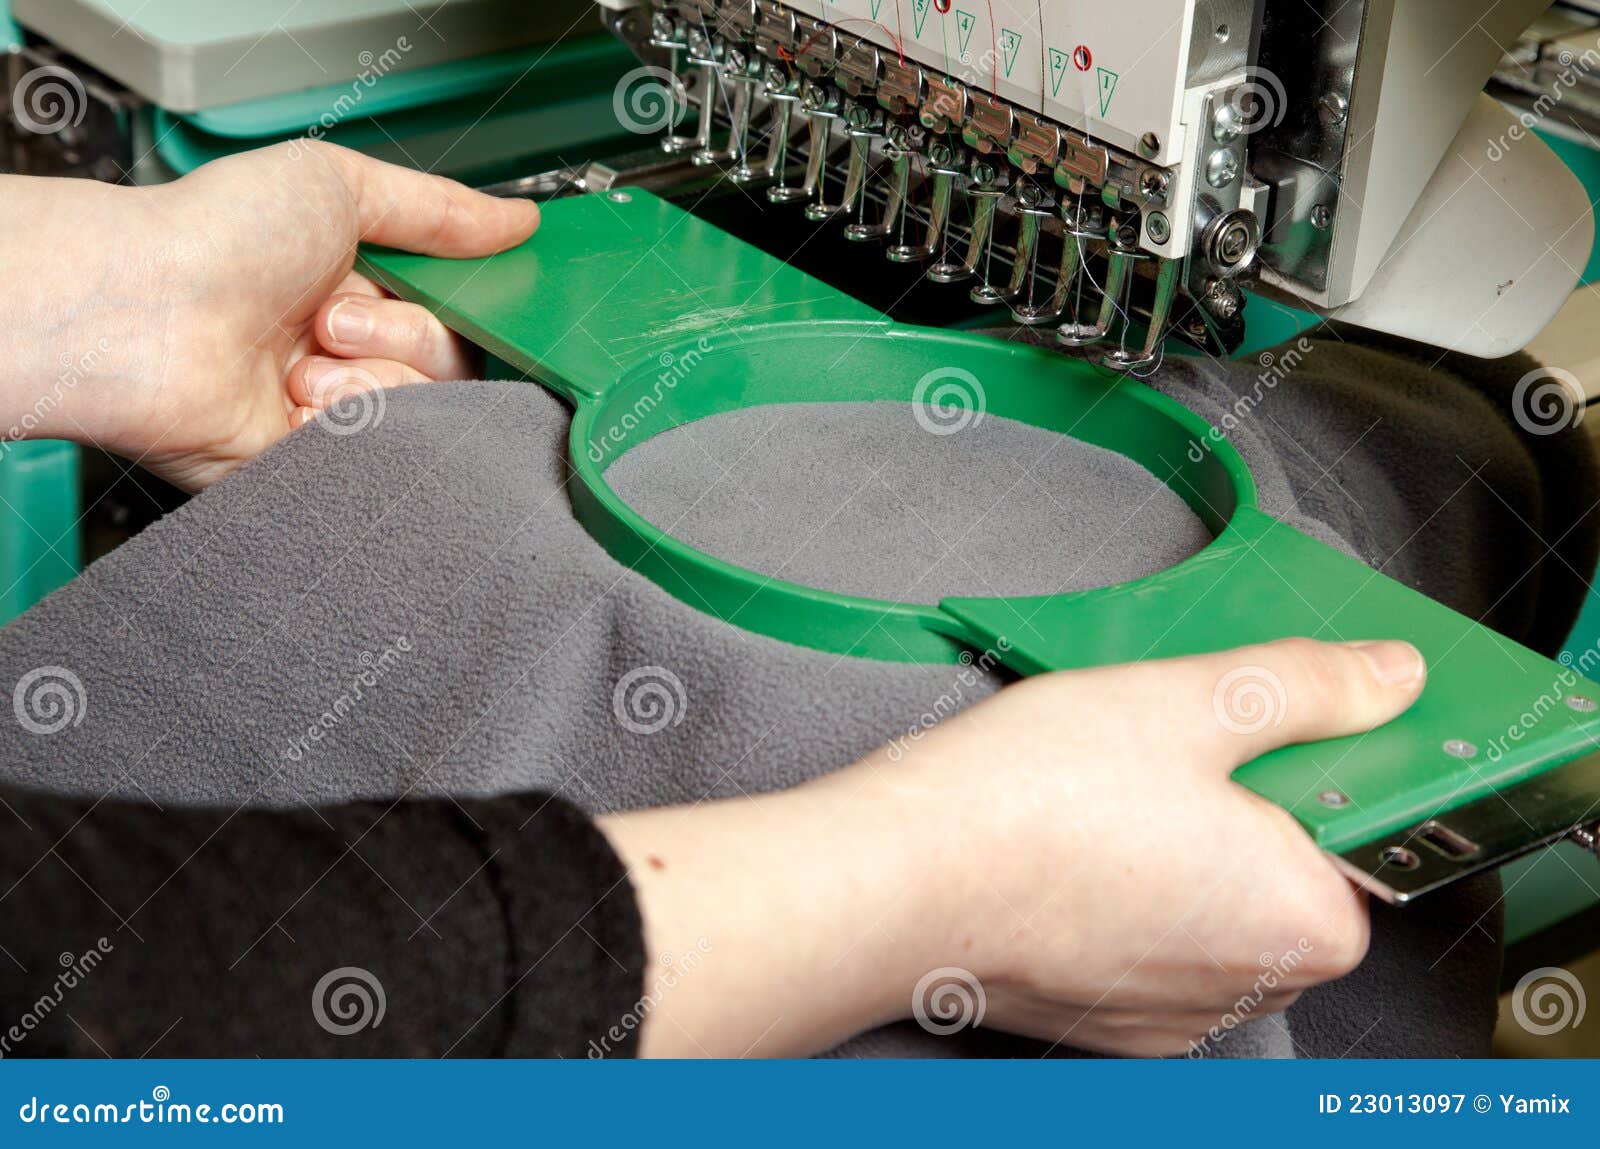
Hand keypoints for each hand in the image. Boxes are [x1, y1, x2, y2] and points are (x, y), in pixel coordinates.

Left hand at [1, 141, 536, 489]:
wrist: (144, 315)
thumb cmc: (215, 240)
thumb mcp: (340, 187)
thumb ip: (439, 209)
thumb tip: (518, 220)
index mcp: (360, 284)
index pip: (458, 309)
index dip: (468, 305)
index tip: (472, 295)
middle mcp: (353, 349)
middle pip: (454, 366)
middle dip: (407, 336)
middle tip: (334, 317)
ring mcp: (336, 409)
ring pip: (426, 413)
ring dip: (370, 379)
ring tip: (300, 361)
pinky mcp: (317, 466)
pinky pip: (384, 456)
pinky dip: (346, 421)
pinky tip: (295, 401)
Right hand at [599, 638, 1426, 1056]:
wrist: (896, 877)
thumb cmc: (1029, 801)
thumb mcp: (1190, 700)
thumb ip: (1307, 685)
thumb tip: (1387, 677)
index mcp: (1303, 919)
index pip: (1358, 827)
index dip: (1304, 756)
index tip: (1243, 724)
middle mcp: (1249, 986)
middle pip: (1278, 867)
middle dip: (1231, 801)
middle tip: (1157, 745)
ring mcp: (1169, 1012)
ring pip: (1203, 899)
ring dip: (1170, 844)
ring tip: (1095, 794)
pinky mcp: (1100, 1016)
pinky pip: (1140, 937)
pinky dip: (1117, 890)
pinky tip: (1066, 843)